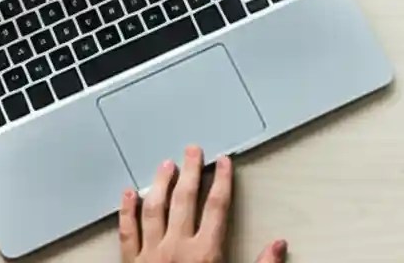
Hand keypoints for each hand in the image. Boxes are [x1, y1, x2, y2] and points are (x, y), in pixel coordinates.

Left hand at [119, 146, 286, 262]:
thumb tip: (277, 245)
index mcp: (205, 254)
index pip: (216, 207)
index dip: (221, 181)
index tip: (223, 163)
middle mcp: (176, 249)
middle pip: (184, 199)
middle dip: (190, 171)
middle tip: (192, 150)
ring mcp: (150, 255)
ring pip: (153, 209)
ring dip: (160, 184)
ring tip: (165, 165)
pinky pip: (126, 232)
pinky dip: (126, 211)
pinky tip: (128, 194)